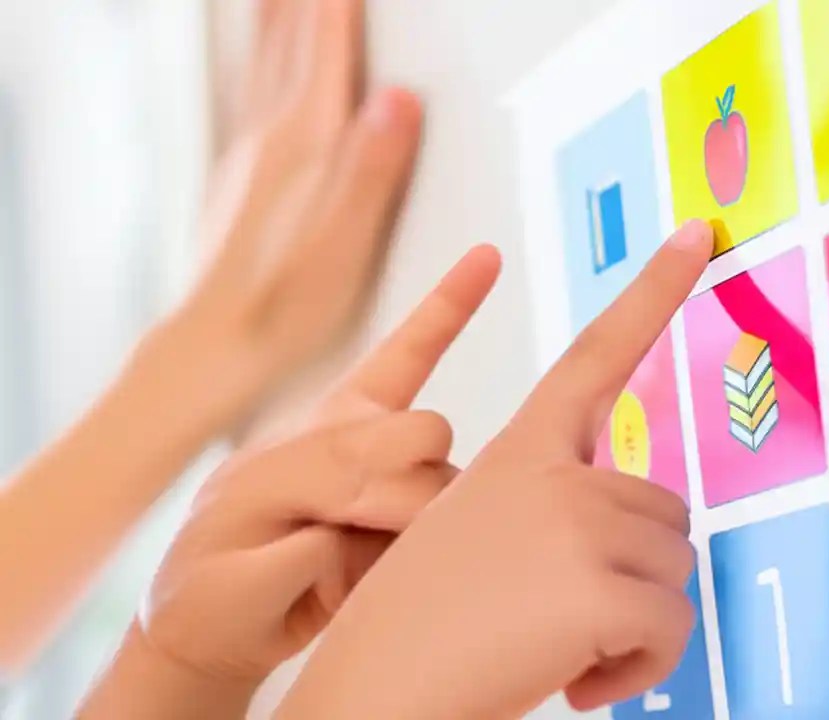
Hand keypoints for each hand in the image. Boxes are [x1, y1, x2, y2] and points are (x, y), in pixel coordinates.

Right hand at [78, 246, 500, 717]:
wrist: (210, 631)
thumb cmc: (308, 576)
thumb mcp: (375, 536)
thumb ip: (410, 496)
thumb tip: (436, 470)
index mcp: (348, 425)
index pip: (404, 355)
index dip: (449, 303)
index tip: (490, 253)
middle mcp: (315, 434)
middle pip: (421, 431)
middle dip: (428, 490)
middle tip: (392, 536)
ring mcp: (271, 469)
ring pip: (380, 482)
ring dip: (383, 539)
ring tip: (340, 566)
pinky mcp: (240, 524)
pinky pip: (317, 545)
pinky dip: (318, 573)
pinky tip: (298, 583)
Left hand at [157, 0, 423, 431]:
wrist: (216, 346)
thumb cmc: (286, 307)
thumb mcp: (347, 243)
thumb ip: (373, 167)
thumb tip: (398, 99)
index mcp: (304, 147)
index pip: (327, 52)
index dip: (341, 6)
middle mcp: (270, 141)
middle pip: (292, 45)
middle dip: (309, 2)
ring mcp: (248, 158)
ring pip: (266, 64)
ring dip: (279, 19)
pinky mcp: (239, 181)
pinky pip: (252, 95)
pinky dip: (263, 61)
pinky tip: (265, 67)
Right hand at [278, 220, 713, 719]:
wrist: (376, 696)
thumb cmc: (425, 630)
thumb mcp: (481, 537)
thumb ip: (553, 506)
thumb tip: (647, 525)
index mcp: (518, 451)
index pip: (596, 355)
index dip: (653, 292)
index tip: (698, 236)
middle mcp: (552, 471)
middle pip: (666, 511)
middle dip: (635, 574)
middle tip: (563, 615)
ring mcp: (575, 522)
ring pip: (677, 571)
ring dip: (636, 625)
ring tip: (561, 645)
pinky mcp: (598, 585)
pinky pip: (672, 628)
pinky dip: (640, 667)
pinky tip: (579, 681)